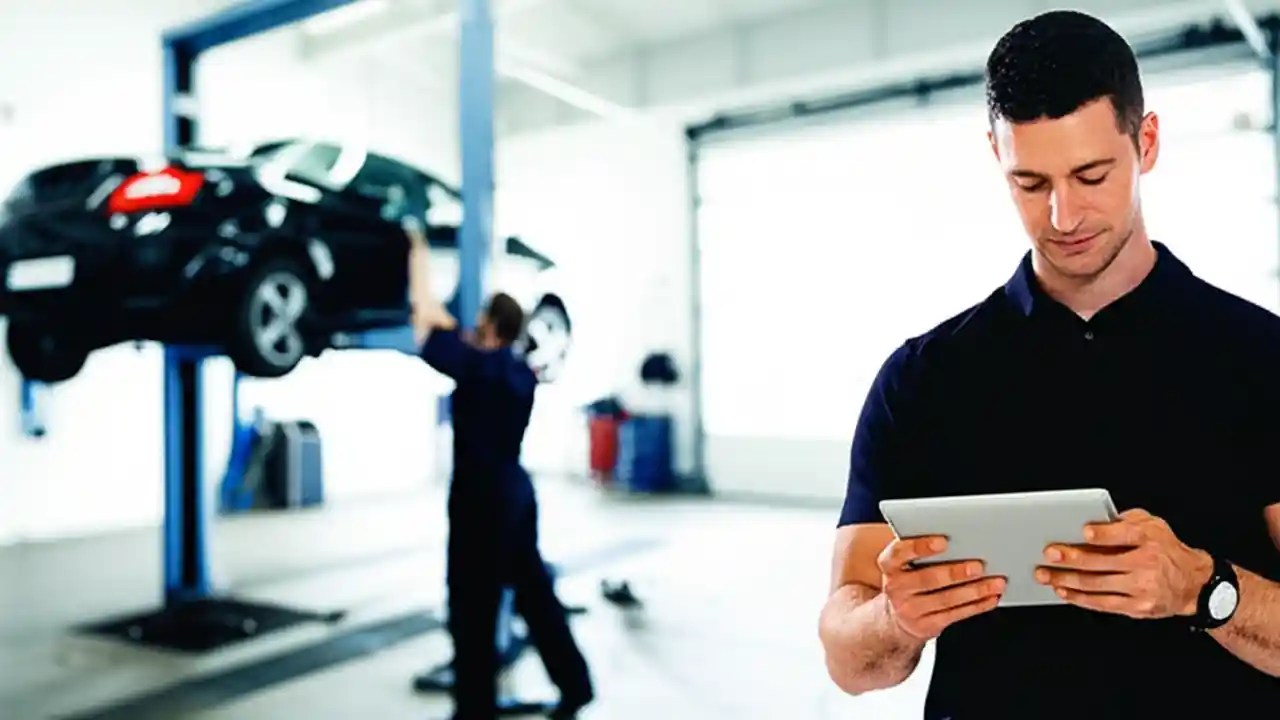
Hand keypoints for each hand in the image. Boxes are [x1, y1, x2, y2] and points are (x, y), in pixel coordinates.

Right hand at [877, 535, 1006, 640]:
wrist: (898, 616)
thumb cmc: (910, 579)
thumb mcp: (905, 562)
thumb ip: (922, 549)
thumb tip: (960, 536)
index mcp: (890, 565)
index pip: (899, 553)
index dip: (920, 546)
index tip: (943, 541)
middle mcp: (896, 588)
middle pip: (927, 579)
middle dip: (955, 572)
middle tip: (979, 565)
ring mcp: (910, 610)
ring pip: (946, 600)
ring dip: (974, 591)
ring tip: (997, 582)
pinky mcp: (926, 626)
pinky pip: (955, 615)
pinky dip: (976, 606)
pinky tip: (991, 597)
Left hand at [1036, 508, 1211, 618]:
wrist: (1193, 583)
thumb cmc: (1165, 549)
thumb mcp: (1152, 525)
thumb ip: (1124, 520)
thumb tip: (1092, 521)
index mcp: (1149, 538)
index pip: (1123, 534)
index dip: (1102, 534)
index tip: (1082, 532)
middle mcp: (1147, 563)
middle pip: (1102, 562)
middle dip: (1070, 558)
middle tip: (1049, 554)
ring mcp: (1142, 588)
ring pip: (1096, 585)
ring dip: (1066, 580)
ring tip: (1045, 575)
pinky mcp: (1137, 607)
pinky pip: (1102, 604)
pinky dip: (1079, 598)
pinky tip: (1063, 591)